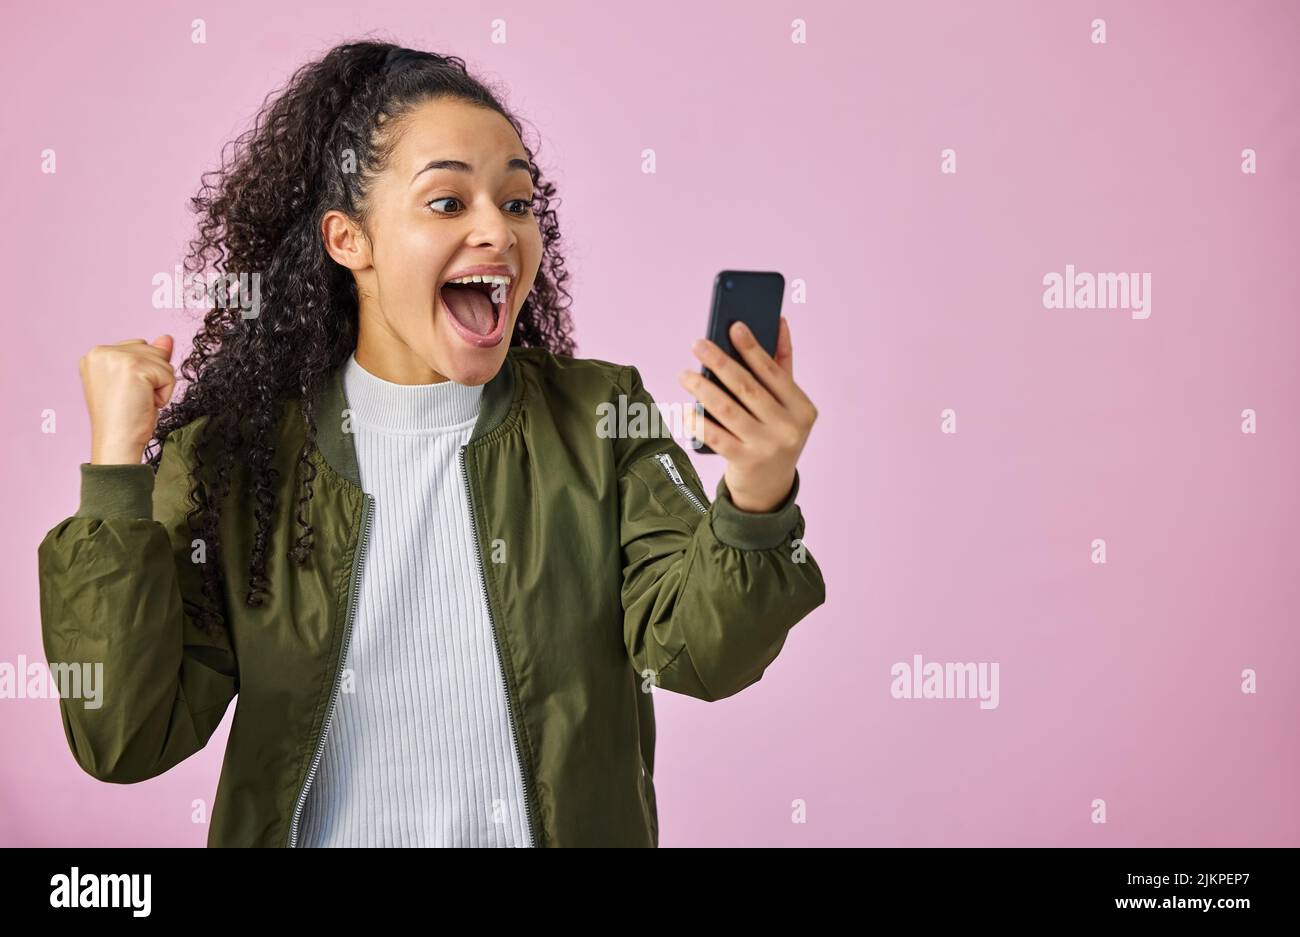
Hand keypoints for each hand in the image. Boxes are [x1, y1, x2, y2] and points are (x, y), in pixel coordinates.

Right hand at [80, 335, 177, 464]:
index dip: (143, 374)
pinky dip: (165, 393)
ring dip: (159, 385)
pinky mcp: (133, 366)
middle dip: (152, 377)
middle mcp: (100, 352)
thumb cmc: (124, 419)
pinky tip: (146, 403)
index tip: (126, 394)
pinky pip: (168, 374)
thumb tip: (167, 338)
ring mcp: (116, 357)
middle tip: (134, 399)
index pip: (138, 347)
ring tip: (139, 401)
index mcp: (95, 355)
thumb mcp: (136, 383)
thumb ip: (149, 357)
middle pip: (151, 349)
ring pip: (162, 361)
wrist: (117, 443)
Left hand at [678, 317, 816, 512]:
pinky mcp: (745, 463)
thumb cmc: (774, 435)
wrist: (770, 488)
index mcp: (802, 409)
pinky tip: (685, 409)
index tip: (733, 326)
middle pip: (747, 388)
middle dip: (720, 362)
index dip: (753, 348)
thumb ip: (782, 366)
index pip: (774, 372)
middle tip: (697, 344)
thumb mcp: (786, 406)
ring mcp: (767, 447)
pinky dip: (698, 422)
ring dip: (702, 388)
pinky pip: (716, 436)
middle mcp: (788, 428)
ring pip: (728, 410)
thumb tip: (778, 322)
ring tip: (685, 374)